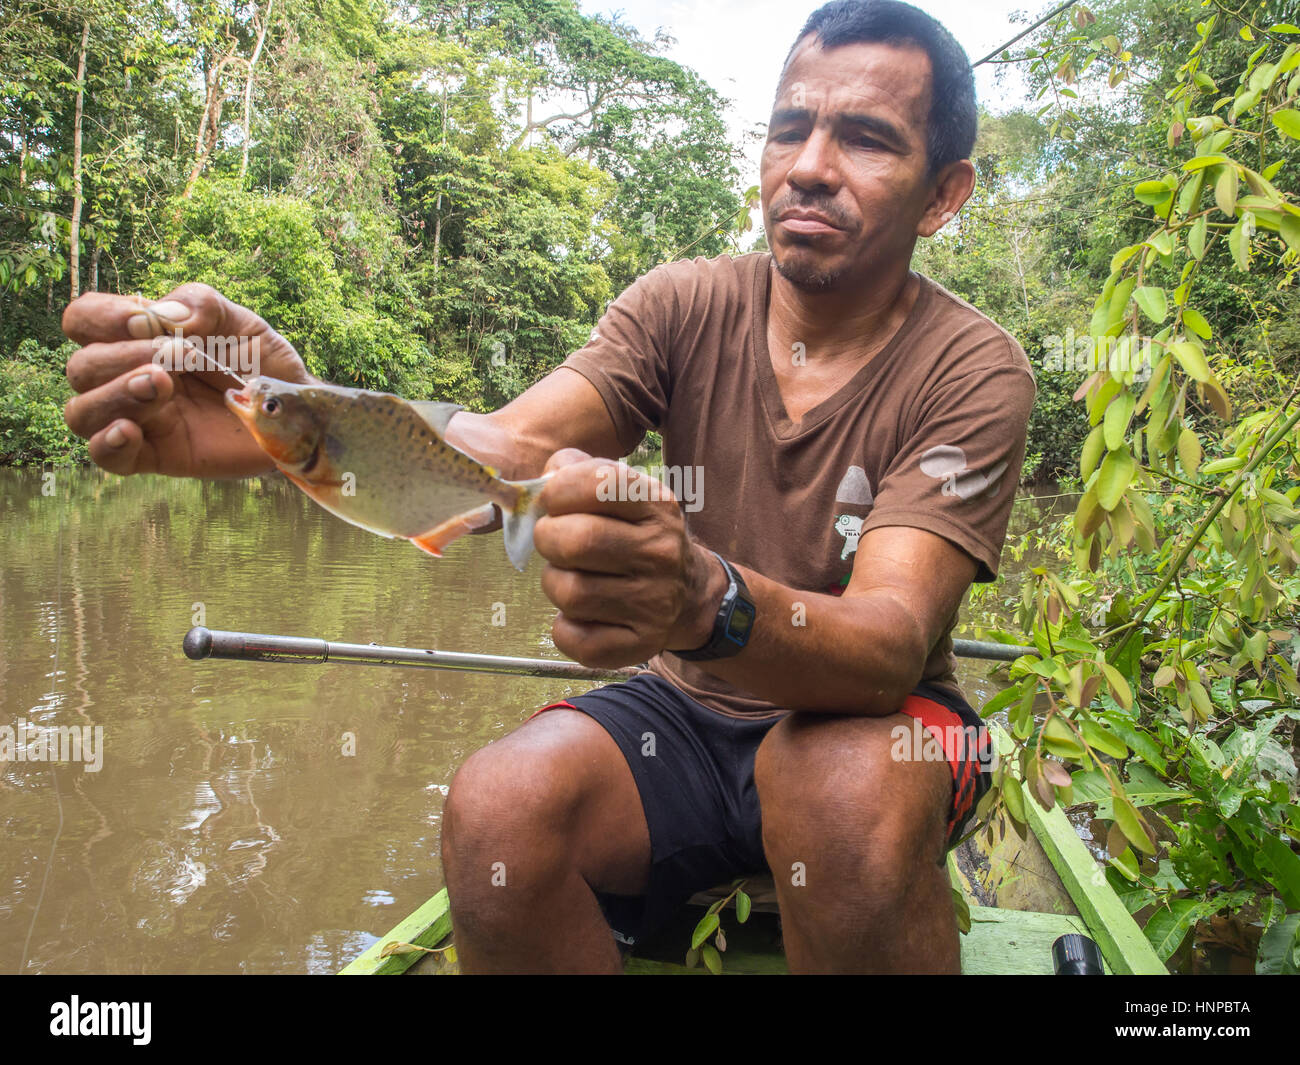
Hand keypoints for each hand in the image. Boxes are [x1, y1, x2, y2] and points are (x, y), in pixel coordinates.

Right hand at [62, 284, 309, 476]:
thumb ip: (200, 305)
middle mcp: (125, 376)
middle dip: (123, 357)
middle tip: (179, 358)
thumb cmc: (259, 361)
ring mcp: (137, 417)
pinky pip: (105, 456)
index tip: (146, 321)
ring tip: (161, 386)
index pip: (84, 319)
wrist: (293, 407)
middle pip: (82, 367)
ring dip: (115, 395)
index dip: (102, 317)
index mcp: (136, 338)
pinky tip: (129, 430)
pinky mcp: (153, 454)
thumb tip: (161, 316)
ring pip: (82, 412)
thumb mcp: (238, 321)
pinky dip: (108, 443)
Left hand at [533, 450, 726, 668]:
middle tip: (554, 541)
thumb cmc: (638, 536)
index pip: (598, 484)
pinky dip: (563, 627)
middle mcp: (661, 553)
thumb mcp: (625, 494)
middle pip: (577, 542)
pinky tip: (578, 614)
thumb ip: (580, 472)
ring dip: (554, 582)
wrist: (689, 594)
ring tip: (569, 576)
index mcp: (657, 506)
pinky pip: (574, 639)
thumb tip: (542, 479)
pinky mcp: (641, 643)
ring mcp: (654, 602)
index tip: (552, 501)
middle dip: (548, 538)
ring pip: (569, 593)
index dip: (557, 490)